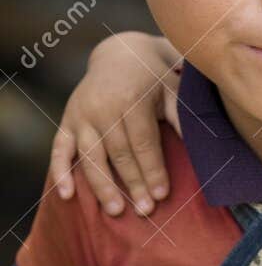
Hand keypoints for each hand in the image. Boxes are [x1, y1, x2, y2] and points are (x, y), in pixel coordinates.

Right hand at [48, 32, 181, 215]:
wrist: (119, 54)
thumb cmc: (154, 78)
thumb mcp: (173, 90)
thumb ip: (182, 117)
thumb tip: (198, 149)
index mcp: (131, 98)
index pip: (142, 142)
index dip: (152, 170)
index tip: (161, 195)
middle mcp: (102, 107)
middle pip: (118, 153)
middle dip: (132, 184)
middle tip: (144, 211)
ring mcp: (81, 114)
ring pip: (90, 156)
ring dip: (102, 186)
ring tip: (115, 211)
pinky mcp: (67, 120)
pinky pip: (59, 148)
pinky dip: (60, 172)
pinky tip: (67, 196)